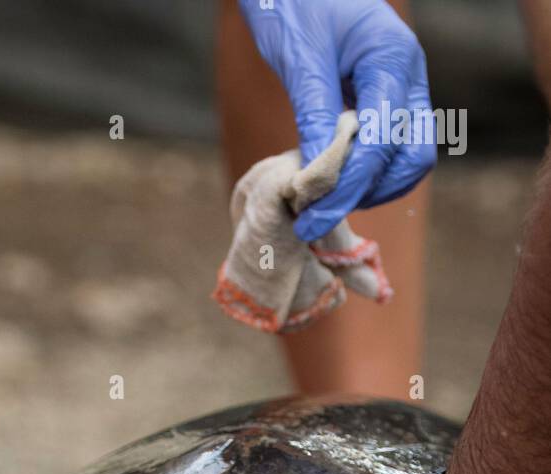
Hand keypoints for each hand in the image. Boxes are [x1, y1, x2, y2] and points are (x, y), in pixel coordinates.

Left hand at [239, 0, 435, 239]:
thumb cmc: (295, 0)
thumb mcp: (301, 56)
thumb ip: (315, 113)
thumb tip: (318, 178)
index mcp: (392, 58)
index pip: (381, 142)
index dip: (347, 187)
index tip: (311, 216)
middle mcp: (408, 75)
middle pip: (413, 157)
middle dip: (368, 191)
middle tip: (320, 210)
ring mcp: (403, 87)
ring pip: (407, 160)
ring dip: (370, 188)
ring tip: (322, 199)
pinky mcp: (387, 99)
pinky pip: (391, 149)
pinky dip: (365, 173)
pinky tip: (331, 179)